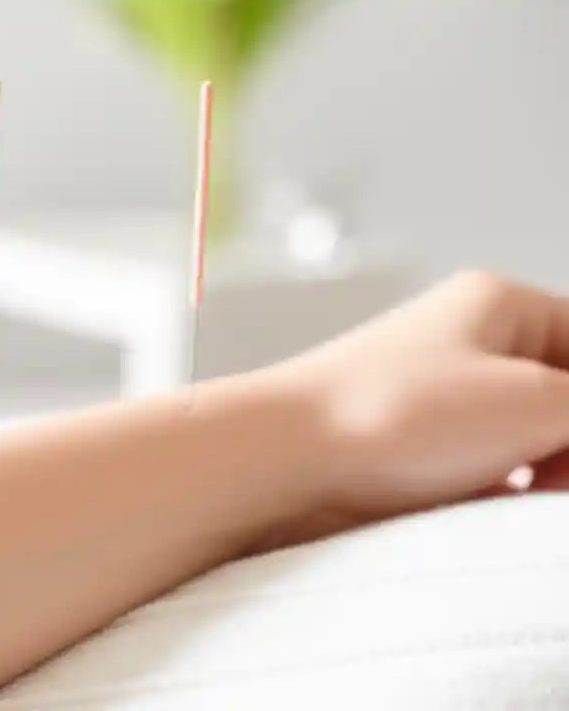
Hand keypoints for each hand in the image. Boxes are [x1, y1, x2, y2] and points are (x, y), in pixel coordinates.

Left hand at [265, 270, 568, 544]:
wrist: (280, 461)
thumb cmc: (397, 415)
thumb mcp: (537, 401)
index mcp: (500, 306)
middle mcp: (466, 344)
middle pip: (566, 397)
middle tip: (556, 478)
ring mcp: (435, 398)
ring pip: (530, 440)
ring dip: (546, 475)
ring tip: (526, 497)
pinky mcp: (408, 450)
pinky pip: (485, 473)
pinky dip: (501, 496)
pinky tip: (487, 513)